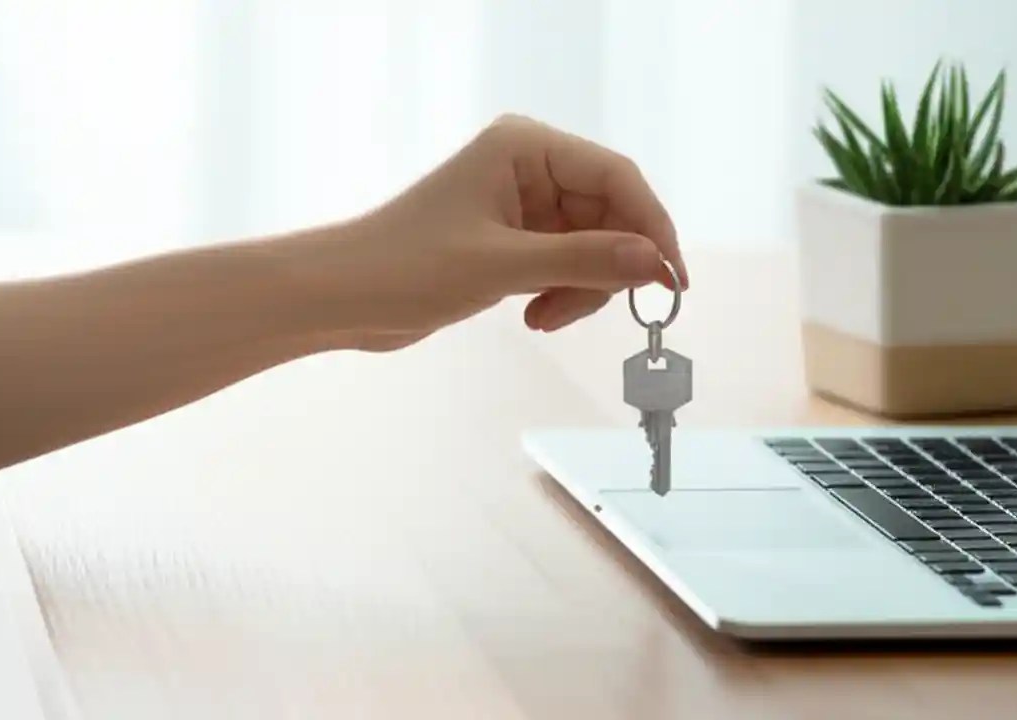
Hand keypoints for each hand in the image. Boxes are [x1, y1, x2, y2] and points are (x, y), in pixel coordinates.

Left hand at [293, 114, 685, 348]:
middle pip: (611, 215)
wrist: (342, 297)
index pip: (617, 177)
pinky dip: (561, 293)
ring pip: (593, 246)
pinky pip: (568, 263)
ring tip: (542, 317)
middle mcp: (530, 165)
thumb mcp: (501, 266)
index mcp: (526, 146)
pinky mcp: (514, 238)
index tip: (673, 281)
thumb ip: (583, 261)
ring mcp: (523, 203)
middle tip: (580, 309)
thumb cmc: (406, 267)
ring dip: (580, 289)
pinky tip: (532, 315)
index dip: (652, 228)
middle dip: (606, 268)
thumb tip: (656, 263)